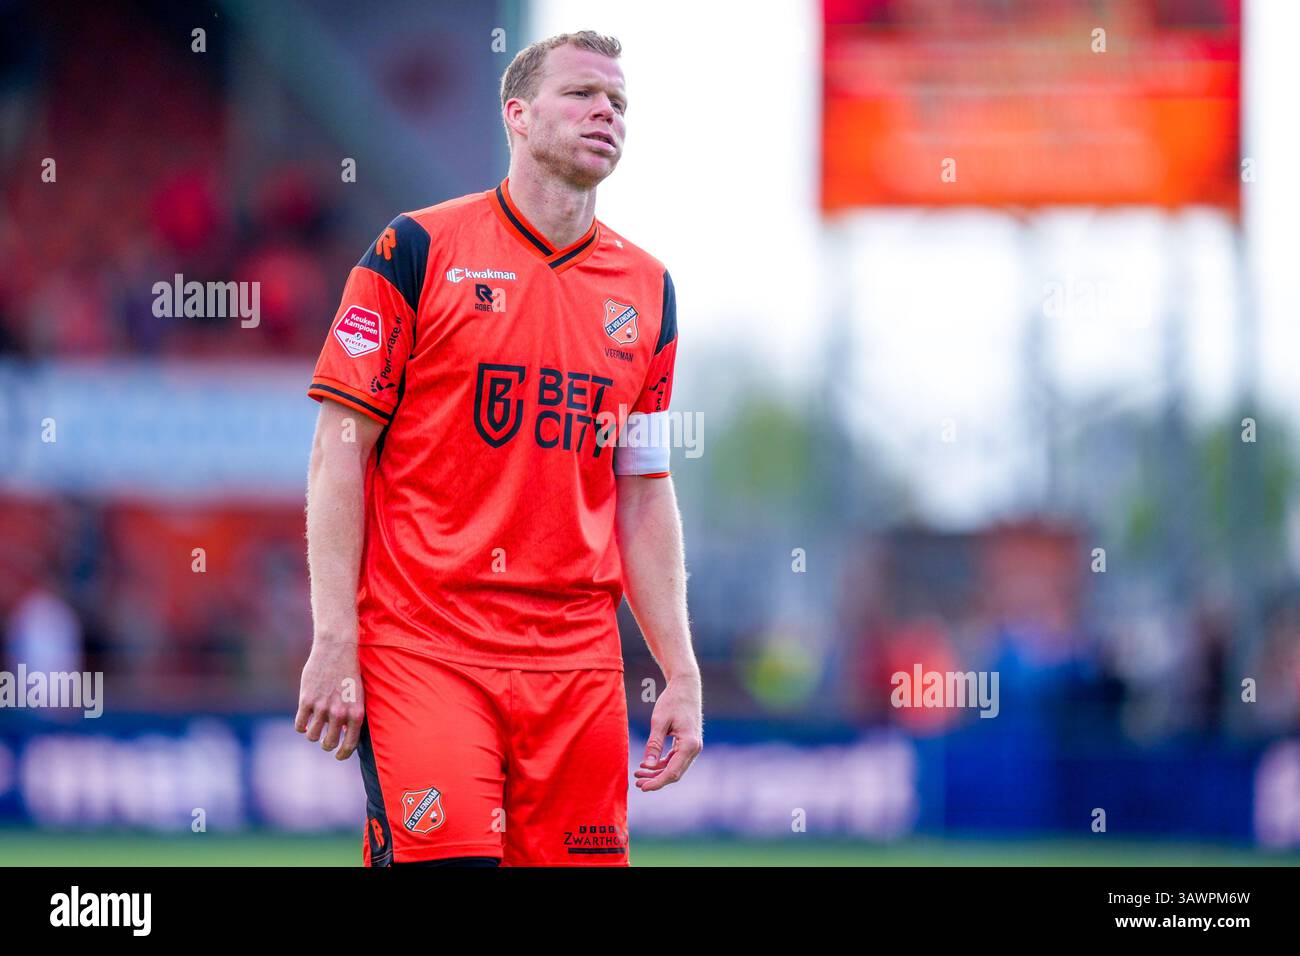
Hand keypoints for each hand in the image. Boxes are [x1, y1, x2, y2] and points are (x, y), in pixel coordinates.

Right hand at [295, 639, 364, 760]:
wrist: (337, 649)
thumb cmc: (349, 672)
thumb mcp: (357, 695)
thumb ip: (351, 715)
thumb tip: (344, 734)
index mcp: (356, 712)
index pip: (349, 744)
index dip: (342, 754)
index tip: (338, 755)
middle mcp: (339, 713)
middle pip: (328, 743)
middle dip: (326, 744)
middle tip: (325, 739)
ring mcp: (322, 707)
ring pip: (312, 736)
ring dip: (313, 734)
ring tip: (315, 726)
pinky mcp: (306, 700)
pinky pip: (300, 725)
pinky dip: (301, 726)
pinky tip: (305, 720)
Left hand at [635, 672, 701, 791]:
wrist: (685, 686)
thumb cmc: (672, 701)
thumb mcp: (659, 722)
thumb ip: (654, 745)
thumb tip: (647, 766)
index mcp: (689, 744)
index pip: (672, 772)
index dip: (656, 782)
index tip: (642, 787)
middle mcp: (694, 748)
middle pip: (674, 773)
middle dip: (655, 779)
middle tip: (637, 782)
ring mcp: (693, 746)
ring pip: (675, 767)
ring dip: (658, 772)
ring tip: (638, 773)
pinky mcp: (688, 743)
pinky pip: (675, 759)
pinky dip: (662, 763)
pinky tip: (647, 764)